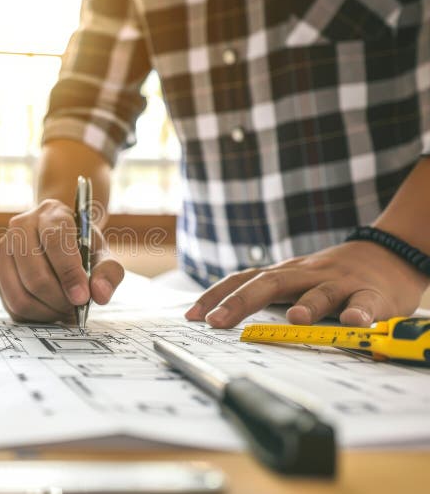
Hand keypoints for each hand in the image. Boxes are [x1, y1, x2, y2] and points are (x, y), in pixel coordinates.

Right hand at [0, 199, 124, 322]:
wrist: (56, 238)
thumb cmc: (81, 246)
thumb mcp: (101, 253)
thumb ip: (108, 272)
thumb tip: (100, 294)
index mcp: (50, 213)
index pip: (54, 241)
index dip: (69, 273)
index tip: (82, 298)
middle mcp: (20, 226)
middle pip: (35, 275)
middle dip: (59, 299)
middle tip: (76, 307)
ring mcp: (3, 248)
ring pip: (21, 295)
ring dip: (47, 311)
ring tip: (65, 310)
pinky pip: (12, 305)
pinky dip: (35, 316)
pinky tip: (50, 309)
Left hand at [185, 241, 429, 327]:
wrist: (386, 255)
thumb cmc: (329, 277)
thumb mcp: (292, 282)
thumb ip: (264, 296)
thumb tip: (219, 316)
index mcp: (282, 275)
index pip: (241, 281)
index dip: (215, 296)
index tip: (191, 316)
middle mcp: (305, 274)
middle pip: (269, 283)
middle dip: (240, 302)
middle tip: (217, 322)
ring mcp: (339, 282)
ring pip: (321, 291)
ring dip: (309, 304)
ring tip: (297, 319)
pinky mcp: (373, 293)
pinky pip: (366, 302)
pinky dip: (360, 311)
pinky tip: (353, 321)